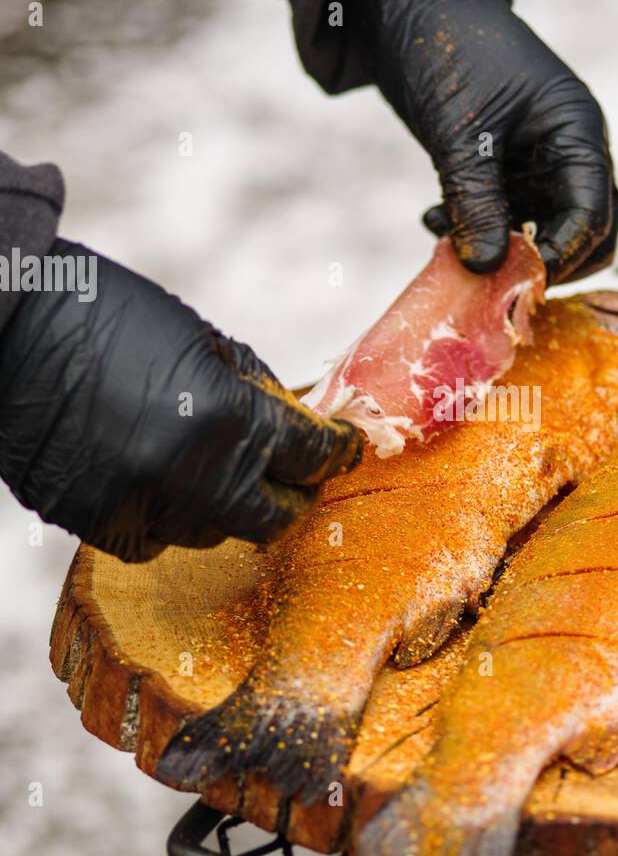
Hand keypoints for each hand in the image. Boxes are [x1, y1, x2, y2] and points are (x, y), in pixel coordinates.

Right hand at [0, 241, 361, 561]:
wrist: (9, 324)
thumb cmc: (111, 315)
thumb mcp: (205, 341)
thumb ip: (256, 396)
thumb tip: (297, 432)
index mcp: (231, 417)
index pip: (312, 457)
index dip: (337, 453)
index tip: (346, 450)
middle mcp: (195, 475)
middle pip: (274, 517)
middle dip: (291, 494)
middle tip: (293, 477)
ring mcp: (145, 506)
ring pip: (214, 532)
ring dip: (224, 504)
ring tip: (211, 468)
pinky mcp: (100, 524)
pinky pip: (156, 540)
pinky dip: (166, 516)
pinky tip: (157, 479)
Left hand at [349, 0, 617, 281]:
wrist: (408, 2)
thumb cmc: (446, 50)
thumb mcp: (461, 135)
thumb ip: (477, 202)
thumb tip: (487, 267)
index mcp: (576, 131)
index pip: (595, 213)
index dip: (564, 253)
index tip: (522, 279)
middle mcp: (568, 149)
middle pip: (586, 230)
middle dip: (545, 261)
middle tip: (497, 281)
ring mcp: (537, 159)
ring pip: (541, 228)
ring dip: (502, 248)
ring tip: (450, 246)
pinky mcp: (504, 166)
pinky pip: (505, 215)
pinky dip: (477, 229)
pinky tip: (433, 222)